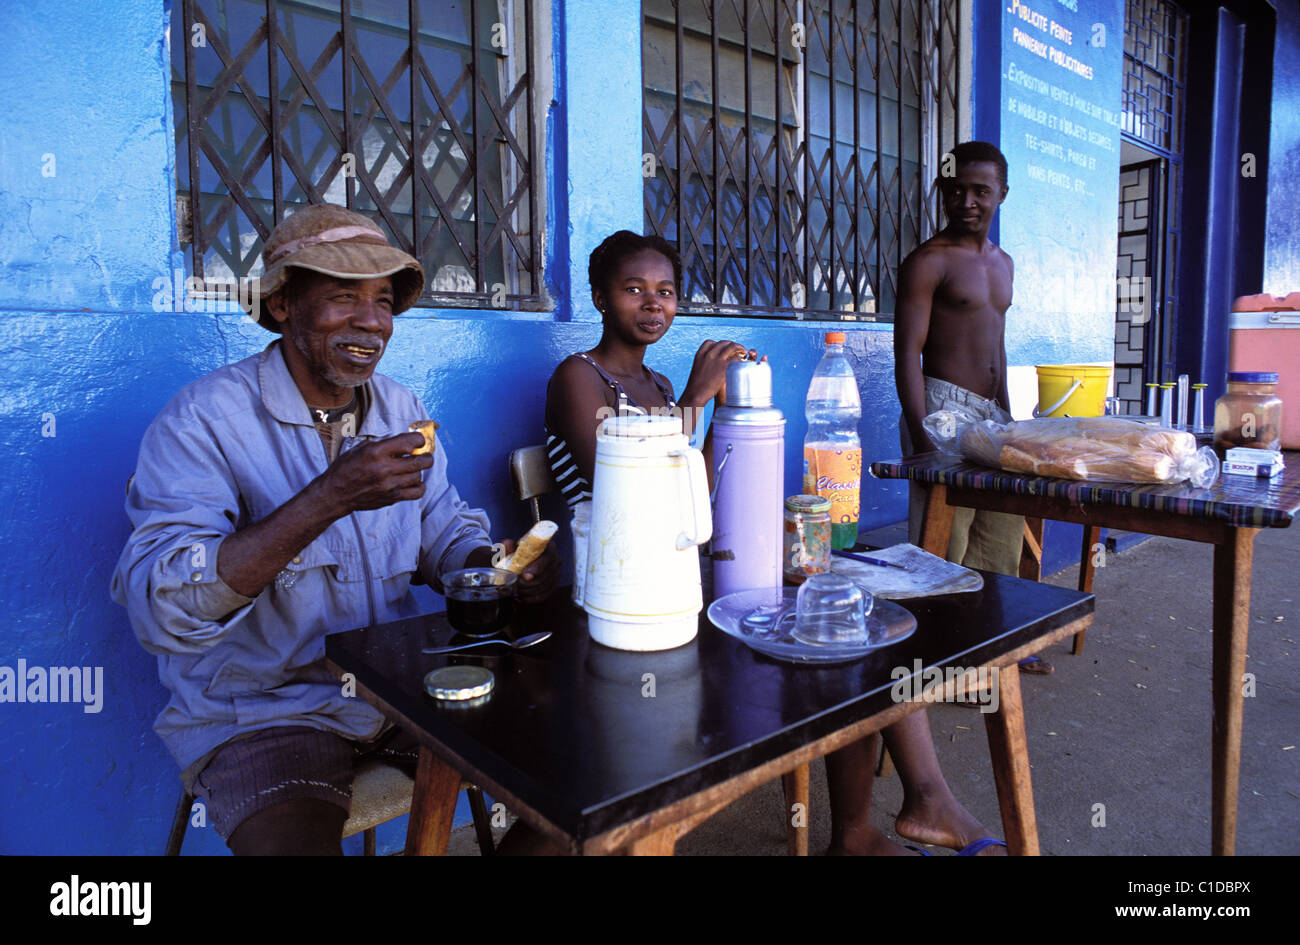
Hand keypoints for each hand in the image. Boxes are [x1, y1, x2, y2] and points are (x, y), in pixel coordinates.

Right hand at [317, 432, 431, 515]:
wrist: (336, 494)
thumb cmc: (346, 468)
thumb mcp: (361, 448)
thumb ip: (384, 443)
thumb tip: (405, 439)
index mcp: (377, 452)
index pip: (410, 442)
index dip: (418, 439)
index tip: (417, 441)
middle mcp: (385, 468)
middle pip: (421, 461)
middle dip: (426, 455)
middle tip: (423, 454)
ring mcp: (390, 485)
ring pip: (419, 476)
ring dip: (418, 470)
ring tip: (411, 468)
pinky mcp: (392, 498)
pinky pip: (417, 492)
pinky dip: (419, 486)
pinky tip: (412, 482)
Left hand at [491, 537, 560, 603]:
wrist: (524, 560)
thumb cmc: (518, 553)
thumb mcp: (512, 548)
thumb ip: (509, 546)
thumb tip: (508, 544)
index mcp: (548, 547)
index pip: (547, 558)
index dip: (537, 568)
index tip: (525, 576)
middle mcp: (555, 560)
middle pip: (545, 575)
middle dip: (528, 583)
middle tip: (516, 584)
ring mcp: (556, 573)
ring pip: (544, 587)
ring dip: (528, 591)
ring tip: (517, 590)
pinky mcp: (553, 585)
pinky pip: (544, 595)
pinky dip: (532, 598)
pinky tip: (522, 597)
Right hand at [681, 340, 758, 405]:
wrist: (696, 393)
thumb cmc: (696, 386)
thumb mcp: (697, 369)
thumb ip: (704, 363)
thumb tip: (710, 364)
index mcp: (700, 354)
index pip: (710, 342)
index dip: (718, 344)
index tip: (723, 349)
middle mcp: (709, 354)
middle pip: (723, 343)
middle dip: (731, 345)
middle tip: (737, 350)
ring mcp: (717, 359)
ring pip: (732, 346)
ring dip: (739, 348)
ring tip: (743, 352)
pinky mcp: (724, 366)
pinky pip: (736, 358)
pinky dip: (741, 358)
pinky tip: (743, 362)